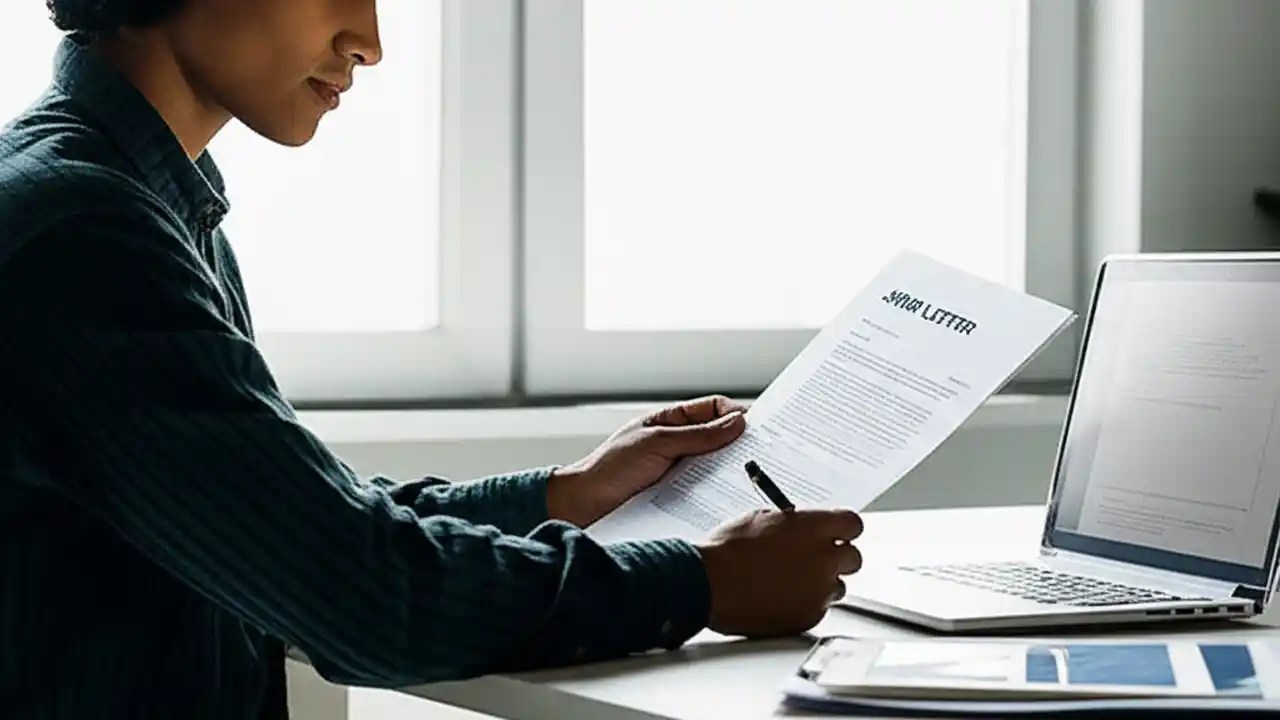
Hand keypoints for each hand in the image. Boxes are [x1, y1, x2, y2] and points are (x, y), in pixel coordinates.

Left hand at [547, 395, 746, 526]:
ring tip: (748, 478)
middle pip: (720, 438)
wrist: (584, 504)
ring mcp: (679, 469)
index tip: (756, 427)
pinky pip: (705, 490)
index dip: (735, 414)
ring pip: (716, 466)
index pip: (714, 409)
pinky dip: (718, 492)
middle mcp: (678, 443)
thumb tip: (737, 423)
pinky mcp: (678, 495)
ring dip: (730, 471)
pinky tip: (727, 499)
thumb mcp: (657, 443)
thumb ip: (697, 435)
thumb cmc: (610, 467)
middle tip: (762, 454)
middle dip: (739, 443)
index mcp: (672, 421)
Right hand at [697, 509, 862, 636]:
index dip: (843, 529)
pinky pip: (818, 609)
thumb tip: (800, 526)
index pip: (853, 524)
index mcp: (814, 527)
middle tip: (814, 560)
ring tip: (788, 582)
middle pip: (853, 558)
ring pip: (837, 587)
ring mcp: (819, 590)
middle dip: (836, 558)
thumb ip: (791, 522)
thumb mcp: (760, 518)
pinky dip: (804, 604)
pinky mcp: (809, 616)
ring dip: (820, 583)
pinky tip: (780, 598)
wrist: (708, 584)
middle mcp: (824, 558)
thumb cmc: (726, 550)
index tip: (835, 533)